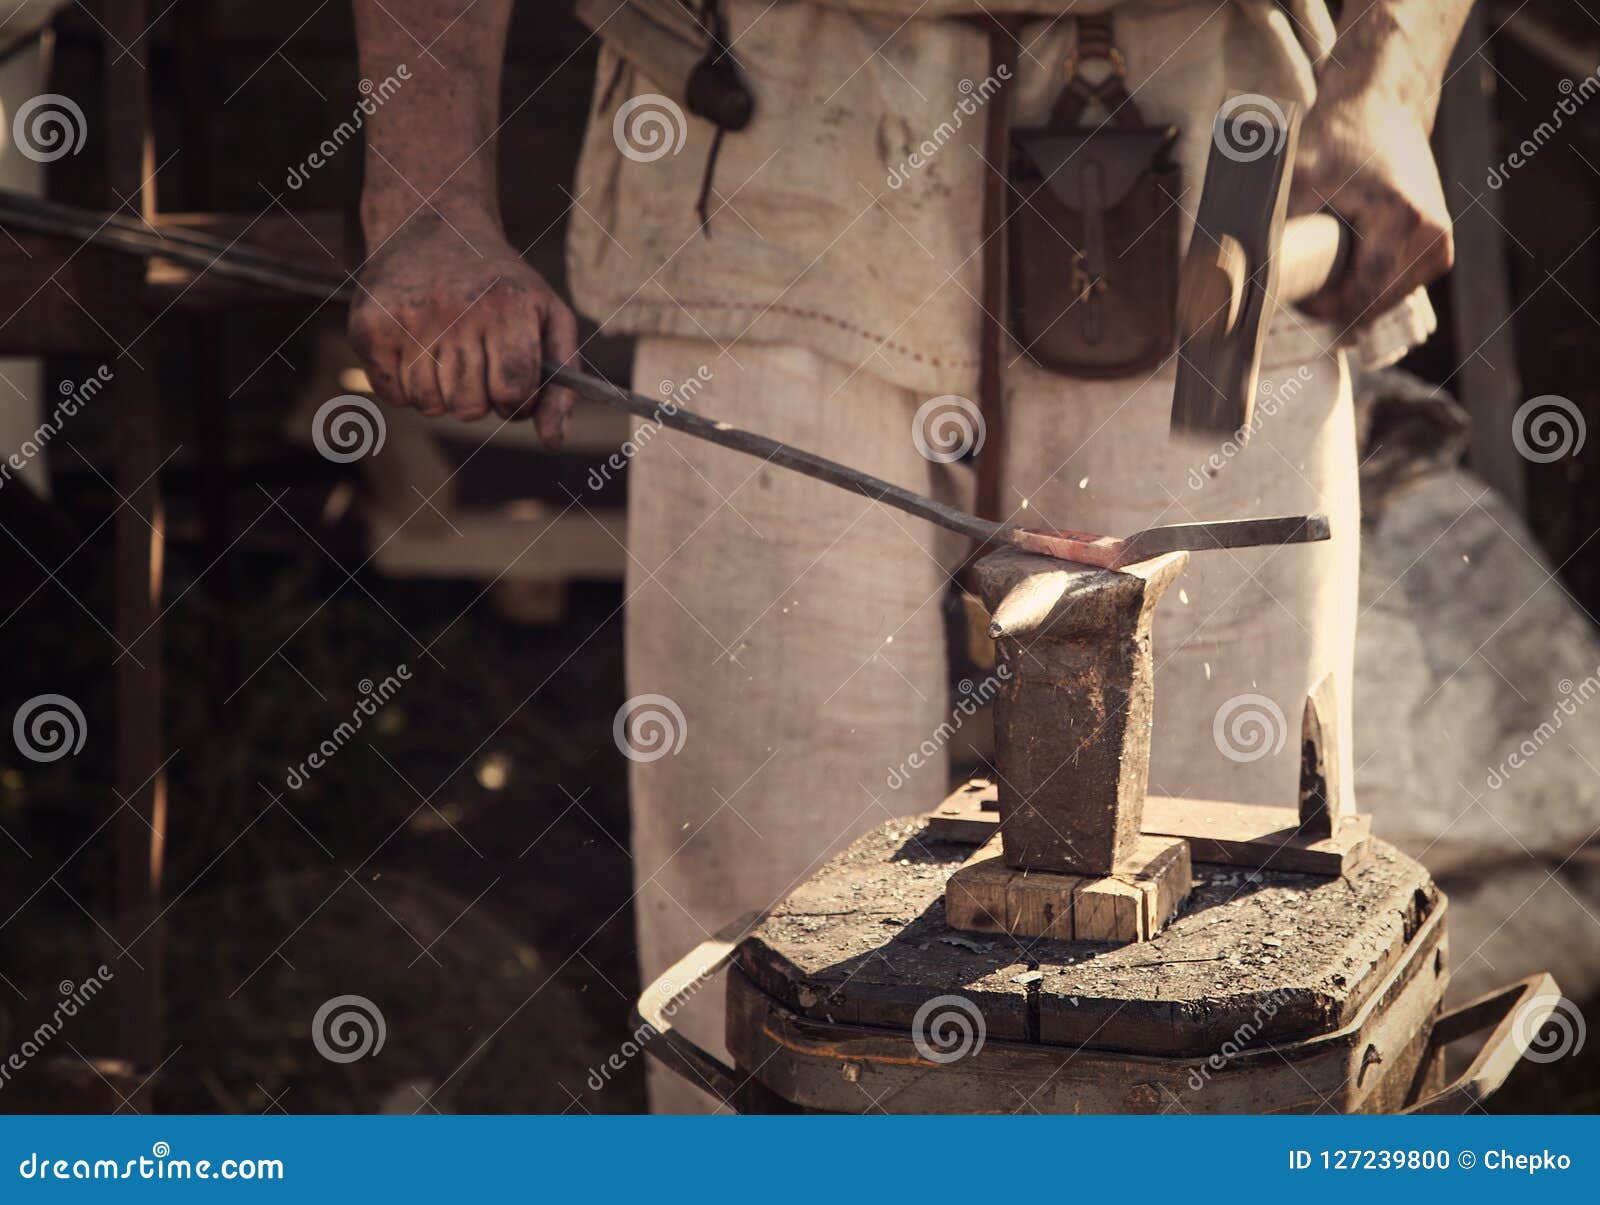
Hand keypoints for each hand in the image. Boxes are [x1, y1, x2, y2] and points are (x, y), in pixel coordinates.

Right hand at [348, 216, 580, 446]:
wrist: (433, 226)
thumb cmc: (502, 286)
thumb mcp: (548, 318)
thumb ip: (562, 383)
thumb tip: (554, 443)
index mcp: (508, 307)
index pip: (513, 391)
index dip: (517, 400)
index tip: (513, 381)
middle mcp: (456, 310)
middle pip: (469, 407)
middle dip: (480, 399)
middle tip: (478, 363)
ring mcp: (408, 319)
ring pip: (430, 406)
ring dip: (443, 394)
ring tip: (448, 354)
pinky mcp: (370, 328)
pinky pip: (394, 396)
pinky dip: (408, 387)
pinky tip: (417, 350)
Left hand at [1289, 90, 1453, 330]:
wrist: (1383, 106)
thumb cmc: (1337, 137)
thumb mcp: (1297, 176)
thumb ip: (1278, 228)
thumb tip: (1255, 278)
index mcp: (1402, 219)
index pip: (1359, 298)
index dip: (1320, 308)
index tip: (1292, 291)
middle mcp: (1432, 235)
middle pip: (1372, 305)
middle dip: (1334, 301)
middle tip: (1303, 271)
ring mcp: (1440, 243)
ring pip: (1382, 301)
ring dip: (1351, 292)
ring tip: (1327, 254)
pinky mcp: (1439, 246)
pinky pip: (1393, 287)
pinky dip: (1367, 282)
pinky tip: (1349, 255)